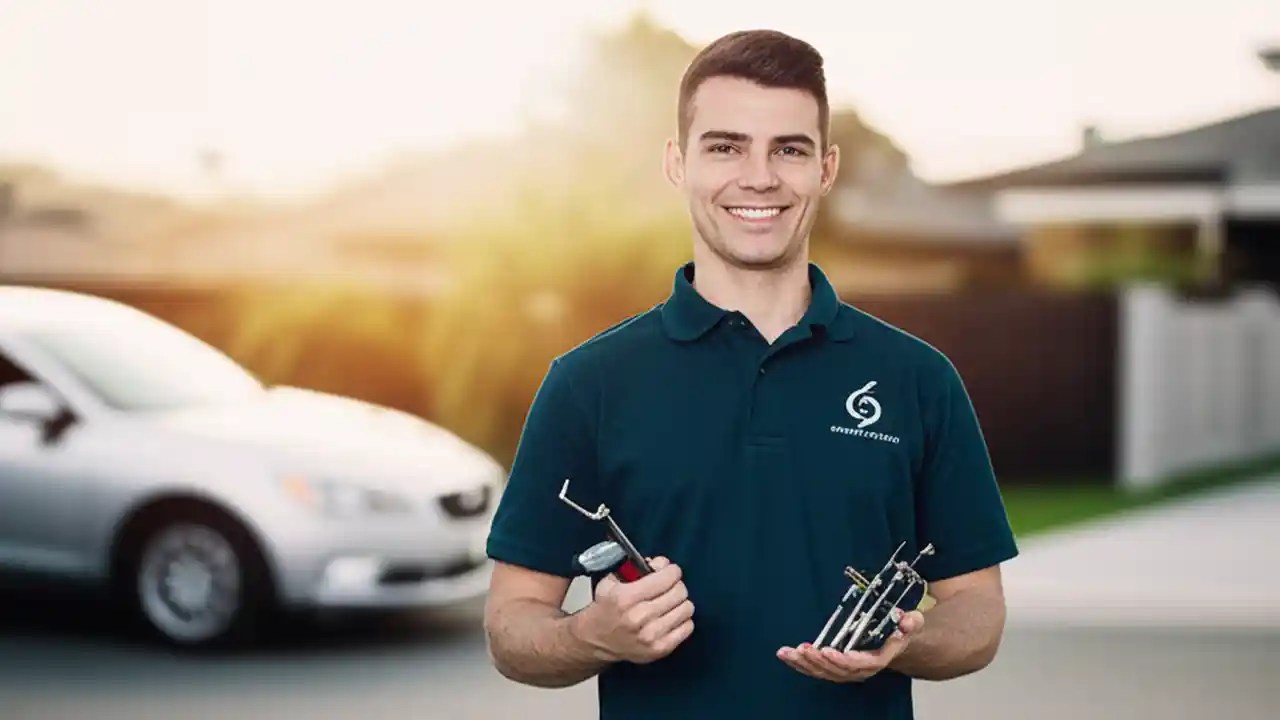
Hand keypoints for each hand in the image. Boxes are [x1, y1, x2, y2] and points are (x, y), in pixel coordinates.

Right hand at [570, 556, 694, 664]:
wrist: (596, 640)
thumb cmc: (606, 608)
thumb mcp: (611, 581)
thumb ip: (636, 567)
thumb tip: (662, 564)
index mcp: (626, 597)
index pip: (667, 577)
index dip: (672, 571)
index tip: (669, 571)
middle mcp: (639, 617)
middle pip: (679, 592)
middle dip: (676, 584)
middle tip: (669, 586)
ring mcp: (651, 635)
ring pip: (686, 608)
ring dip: (680, 602)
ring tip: (670, 602)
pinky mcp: (660, 649)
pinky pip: (687, 627)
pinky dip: (682, 620)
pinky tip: (670, 617)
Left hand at [777, 610, 923, 682]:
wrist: (897, 646)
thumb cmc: (900, 632)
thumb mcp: (912, 624)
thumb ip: (912, 622)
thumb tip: (909, 619)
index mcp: (879, 659)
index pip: (865, 664)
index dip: (849, 660)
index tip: (834, 651)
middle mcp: (861, 670)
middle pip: (840, 671)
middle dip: (821, 661)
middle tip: (805, 649)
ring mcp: (846, 671)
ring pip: (825, 672)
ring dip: (805, 664)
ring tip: (788, 653)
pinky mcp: (834, 668)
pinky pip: (817, 670)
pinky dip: (800, 664)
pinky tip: (786, 655)